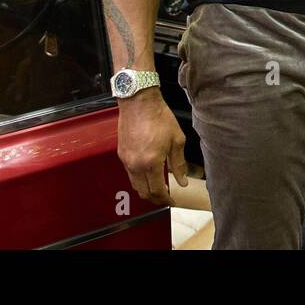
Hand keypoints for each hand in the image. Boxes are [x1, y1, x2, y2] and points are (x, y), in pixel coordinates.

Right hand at [116, 86, 188, 205]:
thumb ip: (179, 163)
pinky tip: (148, 174)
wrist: (139, 102)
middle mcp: (136, 165)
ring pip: (135, 185)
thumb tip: (182, 181)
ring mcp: (127, 160)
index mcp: (152, 162)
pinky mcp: (121, 154)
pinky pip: (130, 174)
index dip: (166, 199)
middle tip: (166, 198)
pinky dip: (139, 179)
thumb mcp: (176, 140)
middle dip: (156, 198)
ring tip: (158, 188)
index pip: (157, 191)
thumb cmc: (159, 117)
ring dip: (146, 190)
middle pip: (144, 192)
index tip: (172, 201)